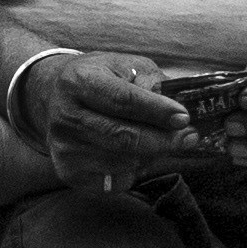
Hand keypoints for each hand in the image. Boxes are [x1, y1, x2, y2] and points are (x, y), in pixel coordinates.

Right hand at [14, 50, 198, 187]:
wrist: (57, 96)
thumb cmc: (102, 78)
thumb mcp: (126, 66)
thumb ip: (152, 82)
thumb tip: (180, 108)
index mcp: (80, 80)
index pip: (122, 100)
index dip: (156, 111)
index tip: (184, 118)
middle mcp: (66, 115)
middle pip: (122, 136)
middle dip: (162, 140)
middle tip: (189, 138)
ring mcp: (64, 147)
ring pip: (121, 162)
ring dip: (150, 156)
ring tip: (160, 142)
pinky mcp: (67, 172)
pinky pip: (113, 181)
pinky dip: (133, 172)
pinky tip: (135, 155)